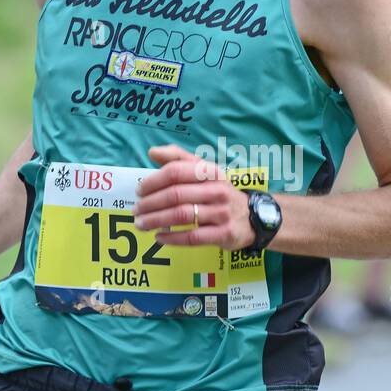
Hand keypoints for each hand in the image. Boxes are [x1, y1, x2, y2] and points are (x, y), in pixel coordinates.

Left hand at [133, 145, 254, 249]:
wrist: (254, 217)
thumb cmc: (220, 193)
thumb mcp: (206, 171)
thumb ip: (179, 159)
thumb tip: (152, 152)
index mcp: (211, 172)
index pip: (176, 172)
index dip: (153, 181)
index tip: (139, 190)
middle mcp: (218, 190)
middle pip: (175, 195)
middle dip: (150, 203)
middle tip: (136, 210)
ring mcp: (221, 213)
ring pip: (181, 216)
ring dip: (156, 220)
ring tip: (141, 224)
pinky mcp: (223, 234)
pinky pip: (192, 237)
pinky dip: (171, 238)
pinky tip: (159, 237)